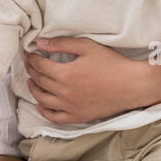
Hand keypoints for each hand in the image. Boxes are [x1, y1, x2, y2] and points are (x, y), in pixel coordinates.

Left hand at [24, 37, 144, 124]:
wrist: (132, 85)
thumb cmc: (112, 63)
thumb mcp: (87, 46)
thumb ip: (62, 44)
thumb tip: (40, 43)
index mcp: (65, 73)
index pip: (40, 65)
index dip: (32, 58)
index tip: (29, 53)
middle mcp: (64, 92)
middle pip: (39, 81)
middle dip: (31, 70)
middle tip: (28, 64)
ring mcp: (70, 107)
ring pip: (43, 100)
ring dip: (33, 89)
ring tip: (31, 81)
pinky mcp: (78, 116)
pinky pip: (55, 117)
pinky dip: (44, 111)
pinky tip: (40, 104)